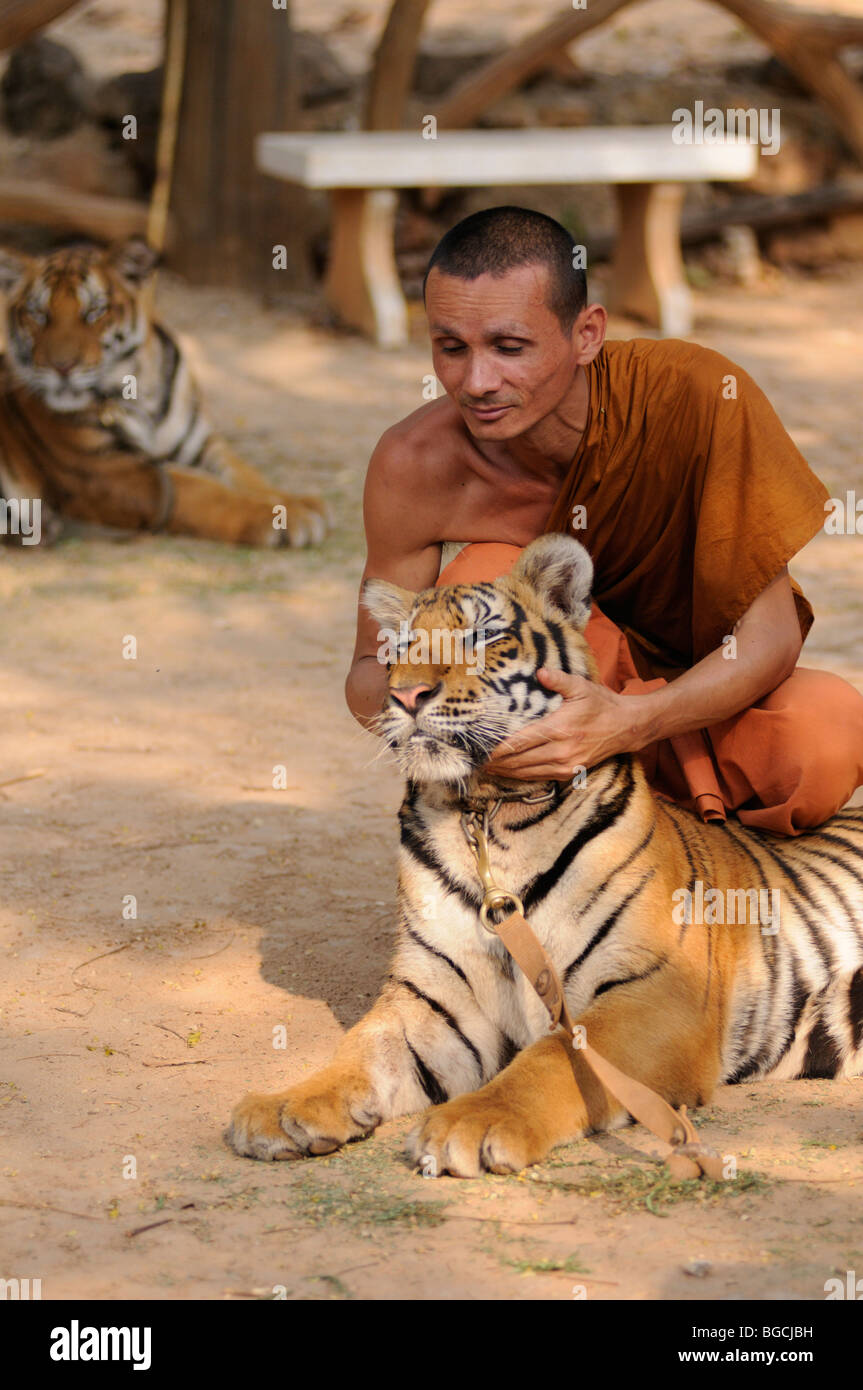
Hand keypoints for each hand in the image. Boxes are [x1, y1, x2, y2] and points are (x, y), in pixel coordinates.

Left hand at [483, 667, 650, 781]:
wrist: (627, 727)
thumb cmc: (602, 704)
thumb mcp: (581, 686)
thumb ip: (558, 679)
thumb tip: (539, 672)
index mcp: (559, 729)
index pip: (521, 742)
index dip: (498, 749)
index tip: (481, 750)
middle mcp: (561, 751)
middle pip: (519, 761)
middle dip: (497, 762)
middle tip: (476, 761)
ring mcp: (566, 765)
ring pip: (528, 772)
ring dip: (506, 772)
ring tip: (488, 768)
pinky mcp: (570, 772)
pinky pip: (540, 776)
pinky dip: (522, 775)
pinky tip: (510, 772)